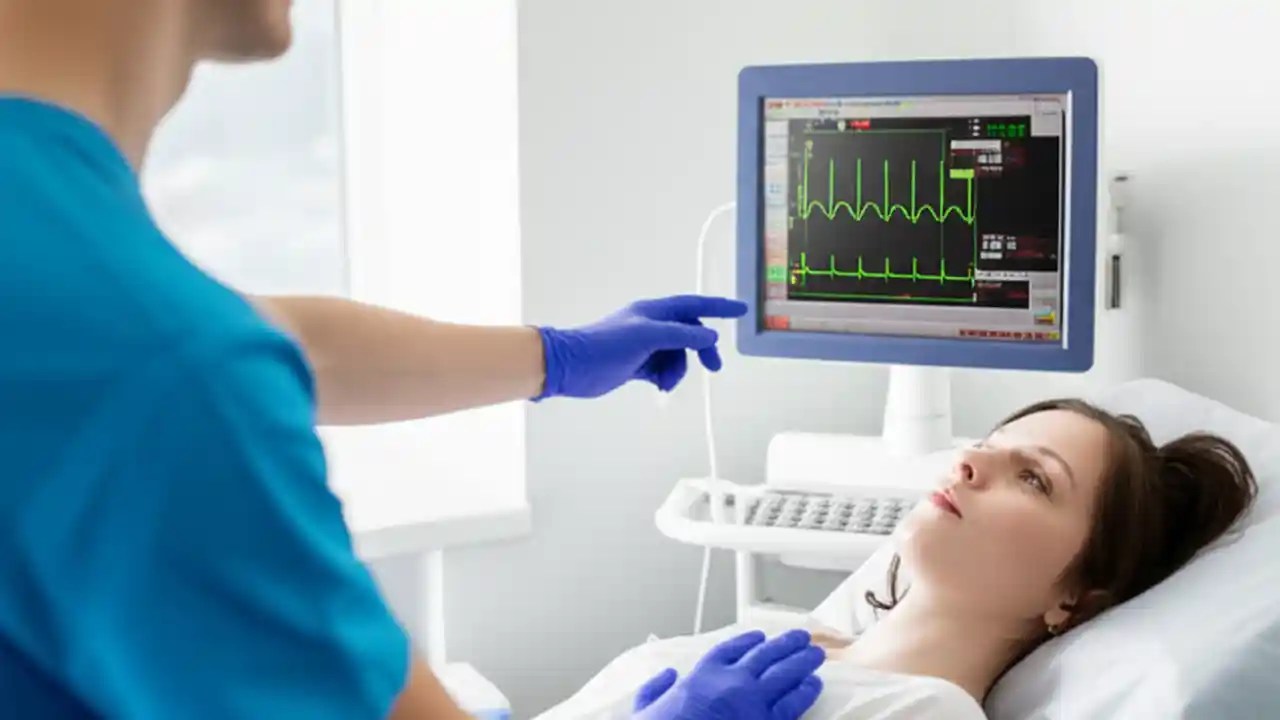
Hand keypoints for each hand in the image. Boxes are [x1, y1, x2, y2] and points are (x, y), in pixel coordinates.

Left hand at [534, 295, 747, 399]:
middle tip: (713, 367)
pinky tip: (660, 387)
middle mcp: (651, 325)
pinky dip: (666, 379)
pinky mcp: (637, 365)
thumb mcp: (647, 337)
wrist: (571, 367)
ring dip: (679, 370)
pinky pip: (664, 370)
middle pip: (690, 334)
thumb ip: (681, 335)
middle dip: (702, 350)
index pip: (694, 305)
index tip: (740, 309)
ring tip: (666, 381)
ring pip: (678, 356)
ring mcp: (645, 346)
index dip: (718, 307)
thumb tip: (709, 335)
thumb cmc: (604, 346)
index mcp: (654, 311)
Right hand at [630, 629, 824, 719]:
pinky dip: (805, 691)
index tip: (758, 637)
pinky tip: (813, 683)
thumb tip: (666, 677)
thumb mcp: (646, 707)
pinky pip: (793, 703)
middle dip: (786, 644)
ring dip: (802, 661)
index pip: (730, 650)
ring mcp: (752, 702)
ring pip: (784, 674)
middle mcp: (732, 682)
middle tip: (801, 637)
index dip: (747, 641)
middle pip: (766, 656)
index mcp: (703, 675)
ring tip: (815, 654)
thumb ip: (655, 689)